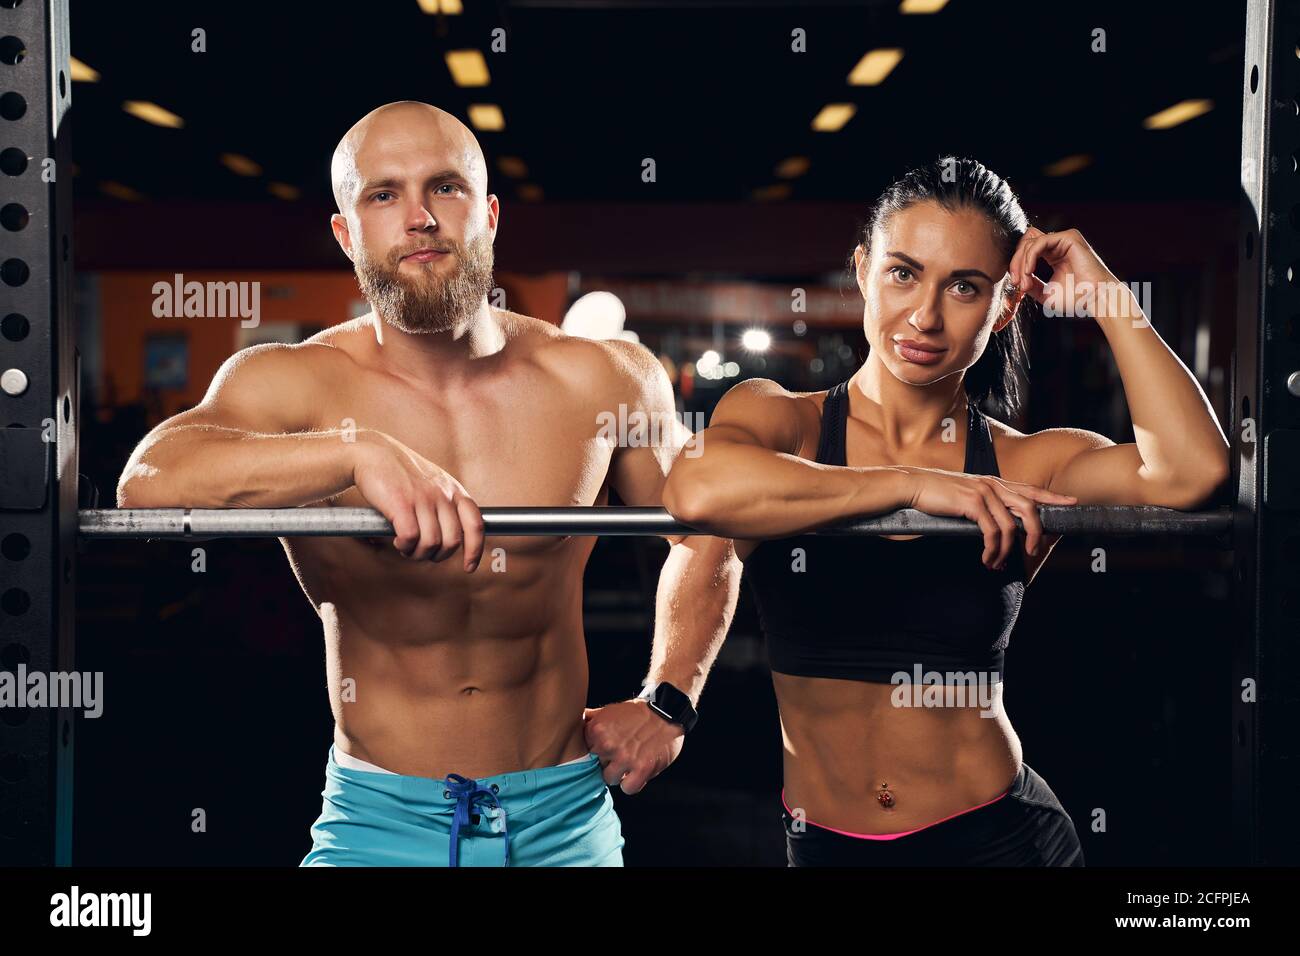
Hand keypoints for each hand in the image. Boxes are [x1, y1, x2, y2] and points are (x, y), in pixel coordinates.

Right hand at [349, 430, 484, 569]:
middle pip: (452, 541)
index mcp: (454, 490)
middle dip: (437, 556)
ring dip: (417, 554)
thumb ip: (446, 504)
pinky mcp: (402, 504)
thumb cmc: (400, 472)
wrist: (372, 453)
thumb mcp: (433, 482)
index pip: (475, 524)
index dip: (475, 549)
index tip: (469, 567)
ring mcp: (423, 499)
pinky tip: (397, 540)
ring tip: (406, 547)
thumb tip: (452, 537)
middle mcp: (442, 494)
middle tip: (421, 552)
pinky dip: (404, 546)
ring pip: (431, 544)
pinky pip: (410, 538)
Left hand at [582, 699, 684, 794]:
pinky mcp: (642, 768)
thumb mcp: (609, 710)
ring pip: (611, 780)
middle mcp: (607, 745)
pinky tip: (638, 773)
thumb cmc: (636, 712)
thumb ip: (590, 719)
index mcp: (596, 730)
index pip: (586, 755)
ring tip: (631, 763)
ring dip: (621, 775)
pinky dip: (634, 784)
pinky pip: (628, 789)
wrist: (666, 711)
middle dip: (609, 764)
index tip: (607, 750)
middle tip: (622, 754)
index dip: (598, 754)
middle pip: (597, 768)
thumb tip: (573, 722)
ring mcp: (625, 758)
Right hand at [897, 466, 1076, 568]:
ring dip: (1007, 551)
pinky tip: (986, 559)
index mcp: (994, 482)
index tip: (1072, 503)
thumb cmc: (936, 493)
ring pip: (1011, 525)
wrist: (913, 486)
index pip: (1030, 489)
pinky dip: (992, 550)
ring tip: (997, 564)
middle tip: (1032, 552)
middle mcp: (993, 484)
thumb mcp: (965, 495)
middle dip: (1035, 533)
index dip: (1052, 497)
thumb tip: (996, 525)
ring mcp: (983, 492)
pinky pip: (992, 532)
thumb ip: (984, 504)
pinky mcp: (972, 503)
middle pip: (1029, 507)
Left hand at [1008, 226, 1119, 319]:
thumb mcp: (1045, 293)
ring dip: (1022, 263)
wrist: (1095, 299)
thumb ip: (1030, 284)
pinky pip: (1039, 242)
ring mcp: (1064, 239)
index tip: (1015, 284)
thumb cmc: (1076, 298)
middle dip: (1016, 263)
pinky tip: (1029, 271)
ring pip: (1030, 242)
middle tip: (1016, 282)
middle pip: (1026, 243)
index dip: (1016, 266)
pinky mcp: (1068, 237)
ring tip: (1025, 281)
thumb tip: (1017, 279)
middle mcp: (1058, 245)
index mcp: (1054, 255)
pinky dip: (1030, 257)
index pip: (1027, 251)